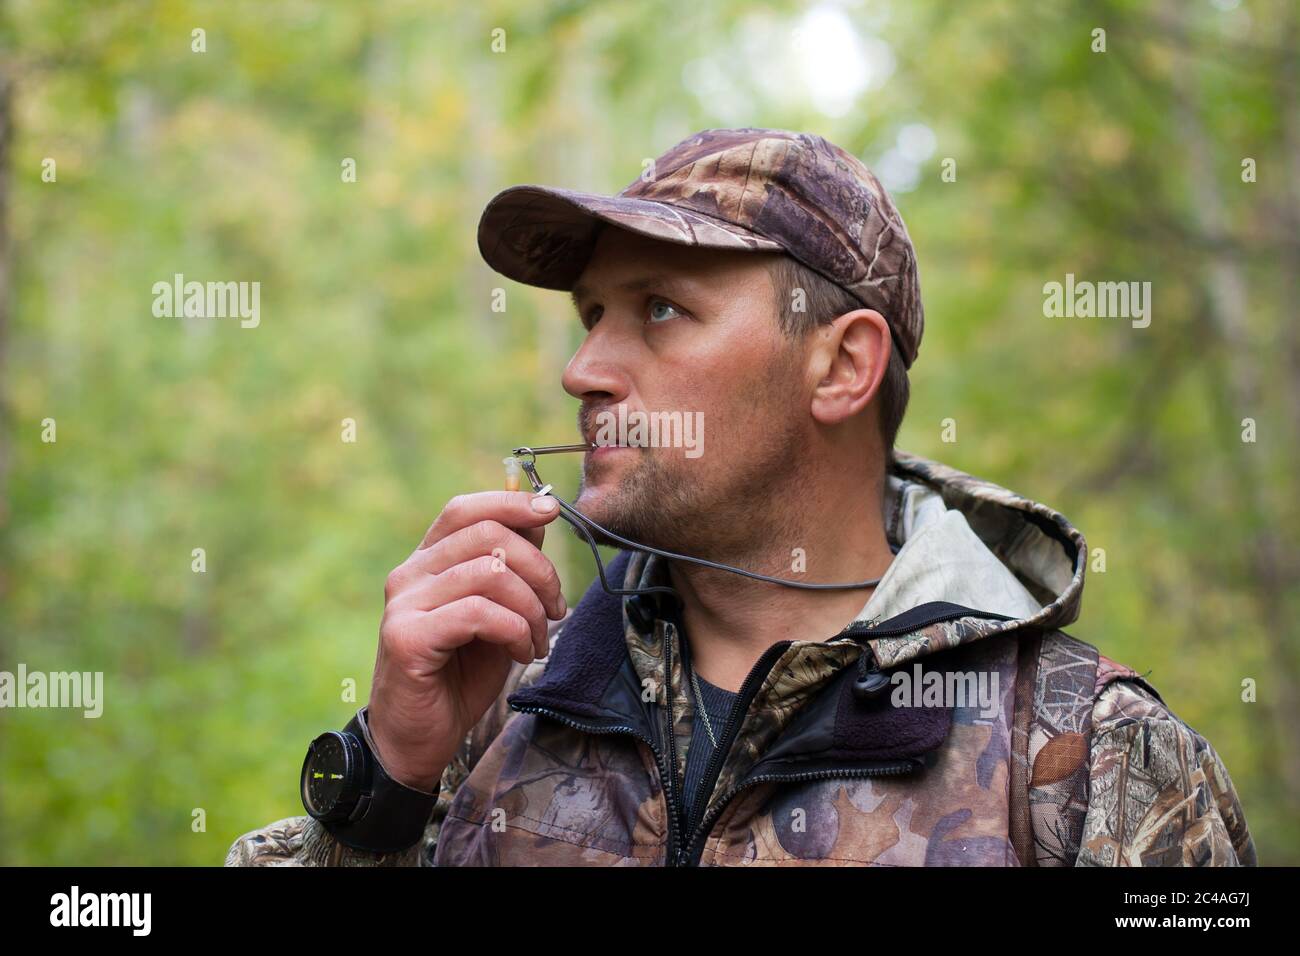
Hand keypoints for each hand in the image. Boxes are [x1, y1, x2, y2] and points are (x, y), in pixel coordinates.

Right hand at [366, 491, 566, 790]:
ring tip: (537, 640)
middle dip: (539, 568)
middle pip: (487, 535)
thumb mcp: (495, 614)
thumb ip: (509, 570)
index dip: (511, 503)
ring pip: (490, 573)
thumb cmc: (459, 675)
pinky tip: (521, 654)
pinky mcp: (407, 637)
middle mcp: (408, 575)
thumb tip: (538, 520)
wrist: (418, 738)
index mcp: (426, 562)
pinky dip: (515, 631)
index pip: (465, 510)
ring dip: (531, 608)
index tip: (552, 510)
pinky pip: (479, 613)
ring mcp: (404, 604)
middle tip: (556, 608)